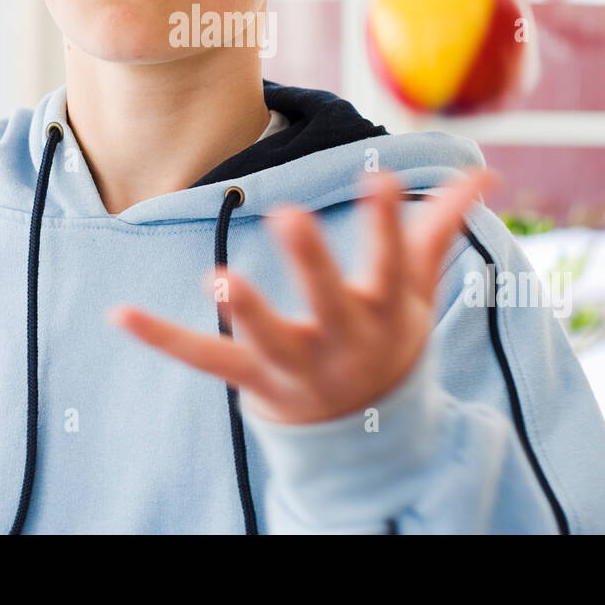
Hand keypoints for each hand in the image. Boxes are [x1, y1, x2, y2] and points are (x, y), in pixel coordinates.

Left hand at [106, 166, 500, 424]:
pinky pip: (205, 360)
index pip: (391, 265)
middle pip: (329, 303)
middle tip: (288, 216)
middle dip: (311, 264)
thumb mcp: (416, 291)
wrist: (361, 433)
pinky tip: (120, 313)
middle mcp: (342, 344)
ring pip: (267, 340)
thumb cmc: (387, 338)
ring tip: (216, 275)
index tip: (378, 175)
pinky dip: (163, 338)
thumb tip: (484, 171)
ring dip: (245, 311)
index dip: (386, 223)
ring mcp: (295, 367)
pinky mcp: (253, 381)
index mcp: (385, 314)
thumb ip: (439, 228)